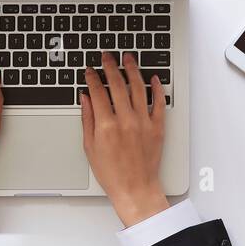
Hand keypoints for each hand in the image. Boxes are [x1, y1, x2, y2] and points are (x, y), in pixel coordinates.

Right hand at [80, 52, 168, 226]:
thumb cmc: (111, 173)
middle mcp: (126, 120)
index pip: (98, 92)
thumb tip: (85, 97)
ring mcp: (143, 122)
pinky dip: (157, 88)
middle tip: (107, 56)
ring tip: (128, 58)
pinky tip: (153, 78)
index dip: (92, 77)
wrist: (135, 189)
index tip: (90, 70)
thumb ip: (87, 119)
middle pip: (117, 84)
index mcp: (106, 125)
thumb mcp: (90, 147)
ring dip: (133, 70)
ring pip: (139, 88)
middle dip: (110, 66)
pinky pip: (159, 102)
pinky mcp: (157, 127)